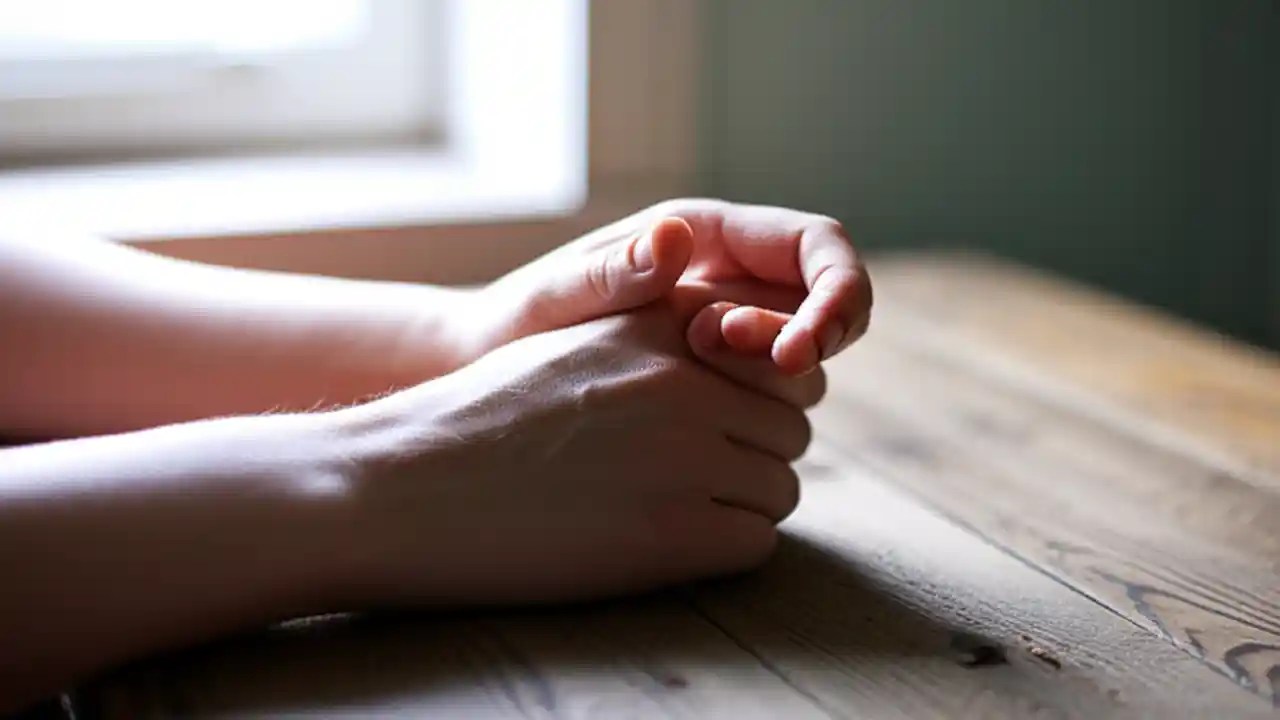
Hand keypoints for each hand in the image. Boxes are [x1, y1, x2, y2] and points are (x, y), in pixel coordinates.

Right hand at [326, 303, 821, 605]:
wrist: (402, 486)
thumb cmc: (481, 417)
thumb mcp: (575, 342)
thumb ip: (659, 339)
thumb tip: (743, 354)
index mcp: (660, 324)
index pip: (778, 362)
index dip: (757, 399)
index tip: (721, 423)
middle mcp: (685, 381)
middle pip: (789, 428)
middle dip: (754, 454)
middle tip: (692, 477)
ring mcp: (685, 457)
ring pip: (780, 487)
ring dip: (741, 504)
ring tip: (672, 511)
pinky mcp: (674, 535)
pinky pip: (756, 543)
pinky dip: (726, 548)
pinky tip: (667, 544)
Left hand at [464, 199, 872, 374]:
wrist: (493, 367)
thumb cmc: (518, 321)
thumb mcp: (559, 295)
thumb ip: (615, 270)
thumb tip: (677, 235)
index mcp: (711, 234)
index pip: (819, 246)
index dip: (835, 294)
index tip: (794, 352)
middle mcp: (734, 274)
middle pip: (830, 298)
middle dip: (817, 337)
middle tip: (765, 373)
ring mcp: (733, 325)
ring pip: (807, 349)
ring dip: (785, 376)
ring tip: (707, 385)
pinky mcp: (723, 376)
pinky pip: (773, 389)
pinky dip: (764, 408)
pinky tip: (714, 427)